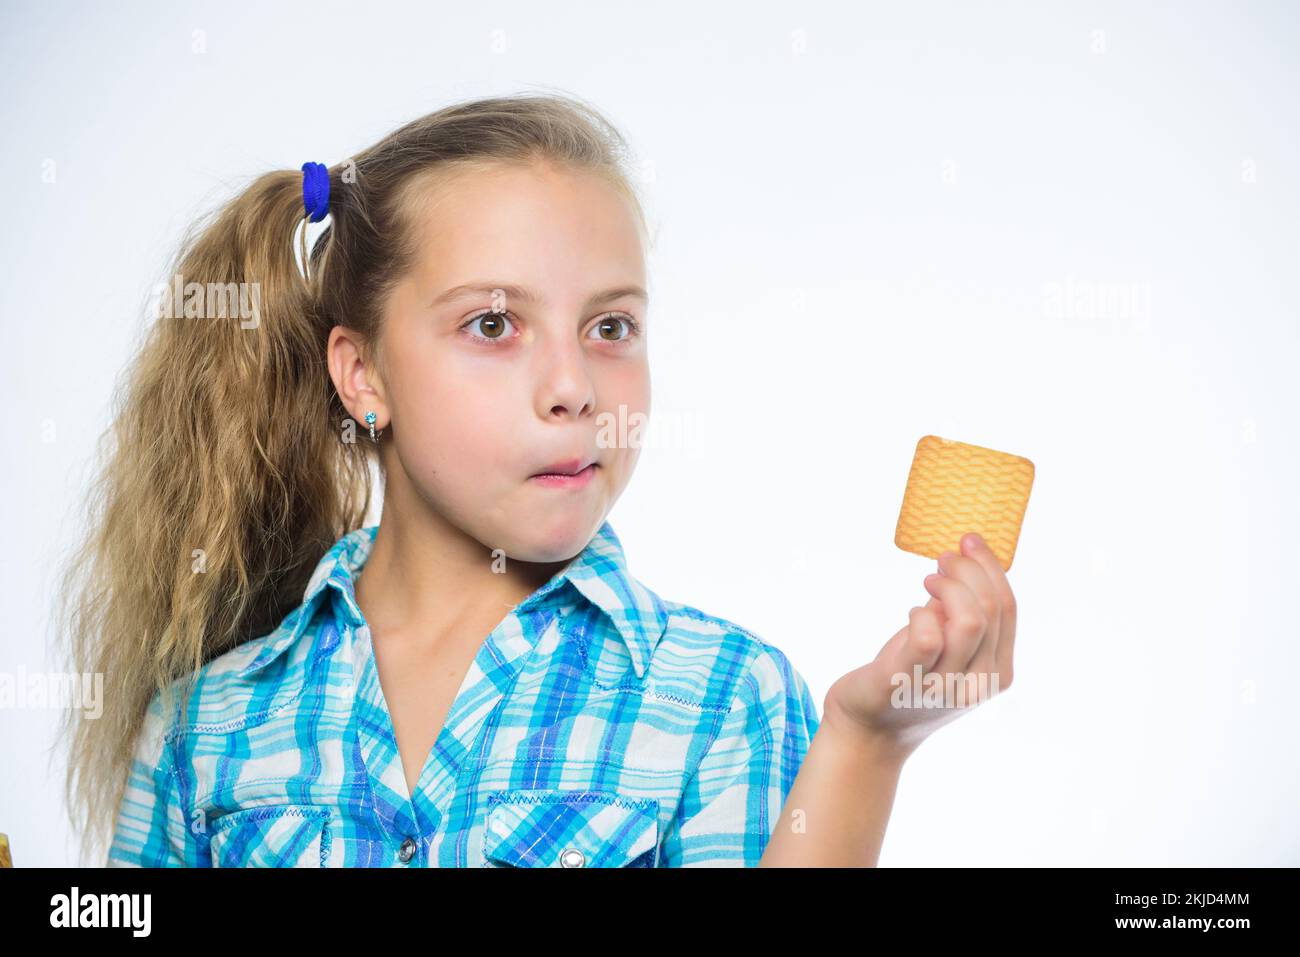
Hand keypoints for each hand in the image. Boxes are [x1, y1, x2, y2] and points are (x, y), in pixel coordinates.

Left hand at [822, 532, 1016, 761]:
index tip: (969, 541)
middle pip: (989, 610)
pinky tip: (913, 613)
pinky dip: (921, 613)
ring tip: (928, 579)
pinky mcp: (905, 683)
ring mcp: (944, 688)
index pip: (1007, 608)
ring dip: (947, 586)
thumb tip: (966, 561)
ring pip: (968, 621)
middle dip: (966, 570)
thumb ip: (966, 616)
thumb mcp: (952, 650)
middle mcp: (978, 685)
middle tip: (942, 559)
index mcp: (998, 673)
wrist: (869, 728)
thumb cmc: (910, 677)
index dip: (990, 567)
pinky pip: (927, 637)